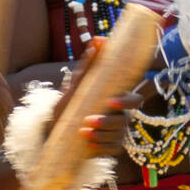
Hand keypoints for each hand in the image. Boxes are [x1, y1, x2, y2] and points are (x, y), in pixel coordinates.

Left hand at [51, 37, 145, 156]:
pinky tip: (88, 145)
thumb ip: (88, 66)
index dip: (127, 101)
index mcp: (116, 100)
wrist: (54, 133)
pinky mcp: (111, 148)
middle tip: (88, 121)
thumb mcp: (75, 87)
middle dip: (107, 122)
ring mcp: (117, 133)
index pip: (135, 100)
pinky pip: (113, 149)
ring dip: (101, 134)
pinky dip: (100, 147)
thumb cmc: (68, 107)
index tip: (109, 102)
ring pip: (118, 135)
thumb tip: (99, 39)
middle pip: (125, 120)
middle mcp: (120, 116)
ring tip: (82, 132)